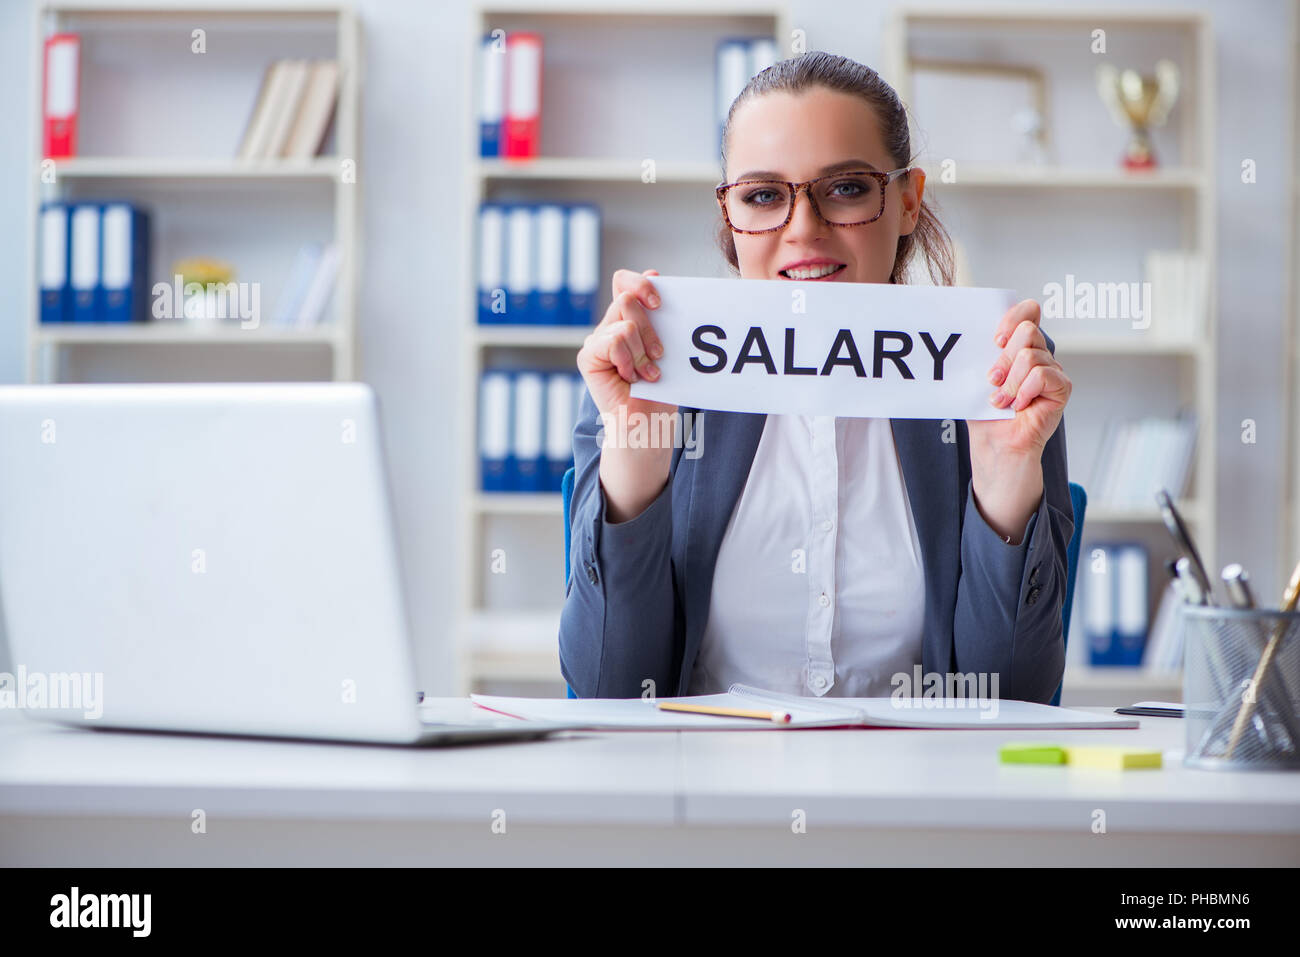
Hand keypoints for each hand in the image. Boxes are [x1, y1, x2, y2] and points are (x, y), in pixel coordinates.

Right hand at [576, 268, 674, 420]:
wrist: (647, 422)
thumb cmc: (660, 388)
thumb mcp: (665, 344)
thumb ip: (657, 313)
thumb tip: (654, 272)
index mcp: (627, 318)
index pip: (624, 282)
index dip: (641, 284)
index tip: (660, 304)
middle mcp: (609, 325)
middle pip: (627, 300)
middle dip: (650, 329)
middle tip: (659, 356)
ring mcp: (597, 339)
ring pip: (625, 323)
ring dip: (642, 351)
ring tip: (646, 373)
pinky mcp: (588, 355)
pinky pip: (614, 340)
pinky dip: (628, 359)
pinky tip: (630, 377)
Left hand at [966, 299, 1071, 542]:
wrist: (995, 444)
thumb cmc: (985, 413)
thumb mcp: (977, 377)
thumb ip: (981, 353)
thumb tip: (964, 332)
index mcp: (1019, 346)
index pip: (1028, 310)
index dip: (1013, 317)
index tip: (995, 339)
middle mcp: (1038, 354)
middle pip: (1028, 330)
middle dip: (1004, 357)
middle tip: (993, 380)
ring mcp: (1052, 370)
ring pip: (1032, 356)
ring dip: (1010, 382)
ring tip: (1002, 400)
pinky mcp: (1061, 388)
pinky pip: (1044, 375)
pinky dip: (1025, 390)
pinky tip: (1019, 405)